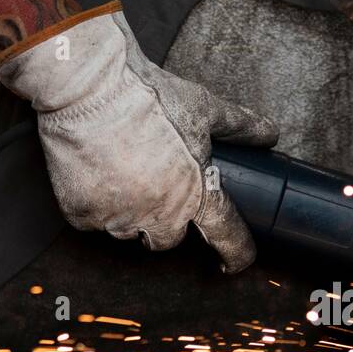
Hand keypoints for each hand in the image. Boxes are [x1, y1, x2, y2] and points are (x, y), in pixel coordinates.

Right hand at [0, 1, 278, 272]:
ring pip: (128, 231)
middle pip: (167, 239)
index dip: (236, 253)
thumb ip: (239, 127)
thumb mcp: (203, 107)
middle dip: (166, 223)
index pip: (226, 236)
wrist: (89, 88)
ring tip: (122, 174)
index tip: (233, 263)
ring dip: (130, 214)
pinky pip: (93, 221)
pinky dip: (95, 205)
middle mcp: (159, 215)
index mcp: (195, 194)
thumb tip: (270, 133)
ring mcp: (118, 218)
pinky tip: (95, 172)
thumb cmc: (149, 97)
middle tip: (156, 191)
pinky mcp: (82, 215)